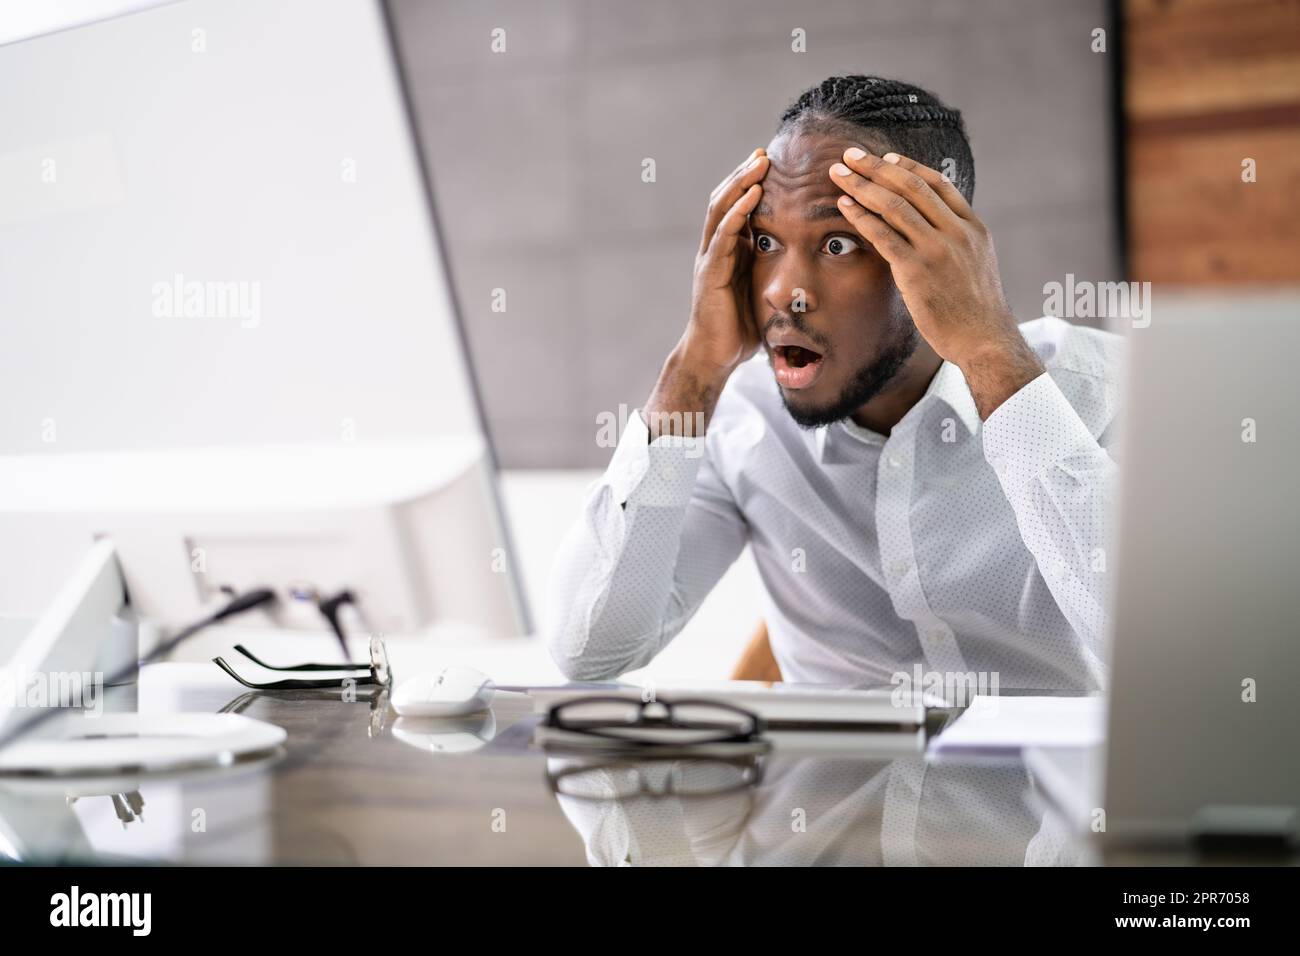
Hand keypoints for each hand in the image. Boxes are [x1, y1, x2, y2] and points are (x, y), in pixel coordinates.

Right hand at [685, 147, 768, 373]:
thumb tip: (806, 267)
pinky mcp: (710, 273)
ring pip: (721, 210)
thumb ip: (773, 274)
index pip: (737, 207)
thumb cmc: (739, 331)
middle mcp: (715, 250)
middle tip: (765, 151)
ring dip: (740, 184)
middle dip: (745, 174)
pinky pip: (722, 235)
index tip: (771, 162)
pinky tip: (752, 196)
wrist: (714, 358)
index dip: (751, 184)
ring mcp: (709, 259)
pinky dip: (736, 213)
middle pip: (726, 200)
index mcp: (728, 252)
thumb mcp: (761, 294)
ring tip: (759, 163)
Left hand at [829, 148, 1042, 416]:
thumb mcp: (976, 265)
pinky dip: (861, 216)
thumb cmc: (977, 310)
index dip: (908, 167)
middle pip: (911, 186)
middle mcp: (956, 232)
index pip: (938, 183)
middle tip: (851, 153)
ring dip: (861, 185)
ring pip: (894, 205)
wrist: (985, 340)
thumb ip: (957, 242)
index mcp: (973, 227)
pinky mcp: (916, 270)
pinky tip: (844, 206)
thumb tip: (934, 230)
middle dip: (876, 166)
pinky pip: (883, 235)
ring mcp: (937, 249)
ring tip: (838, 173)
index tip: (886, 158)